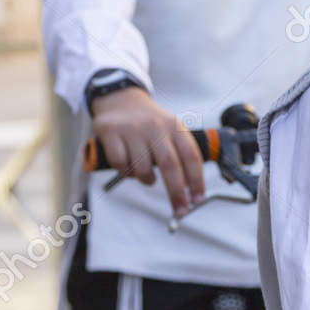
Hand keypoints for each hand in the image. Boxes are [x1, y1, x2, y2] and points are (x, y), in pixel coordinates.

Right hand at [90, 88, 206, 215]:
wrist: (120, 99)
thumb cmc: (149, 123)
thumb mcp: (170, 129)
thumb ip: (181, 153)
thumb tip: (193, 191)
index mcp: (174, 126)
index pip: (191, 155)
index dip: (197, 180)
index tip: (198, 200)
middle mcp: (155, 126)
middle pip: (170, 165)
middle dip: (177, 192)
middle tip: (180, 210)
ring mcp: (132, 129)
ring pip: (142, 168)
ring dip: (147, 180)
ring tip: (147, 177)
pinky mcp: (111, 132)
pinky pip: (121, 164)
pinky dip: (126, 172)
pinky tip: (128, 166)